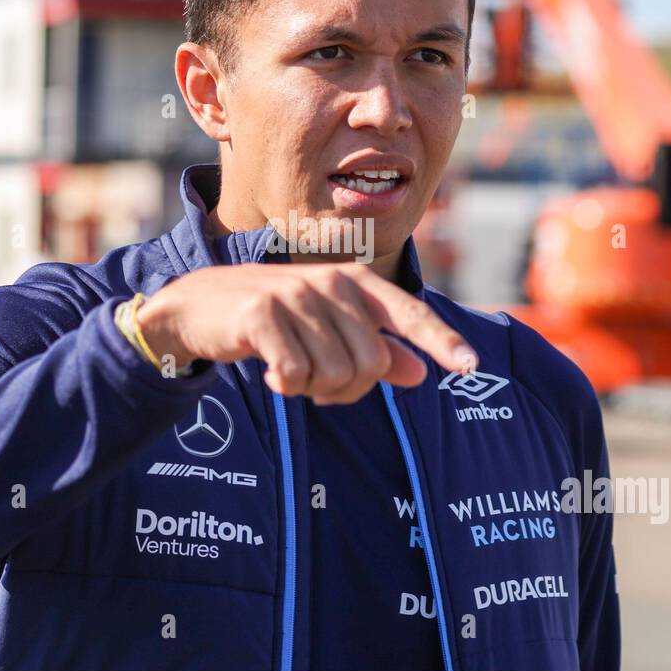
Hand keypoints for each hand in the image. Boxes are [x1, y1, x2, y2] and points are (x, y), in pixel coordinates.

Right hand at [132, 263, 476, 404]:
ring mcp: (297, 296)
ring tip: (290, 369)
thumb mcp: (327, 331)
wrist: (201, 306)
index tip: (470, 367)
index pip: (410, 314)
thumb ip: (377, 351)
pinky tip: (270, 371)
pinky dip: (285, 385)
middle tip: (317, 382)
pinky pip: (296, 375)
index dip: (441, 341)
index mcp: (355, 282)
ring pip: (334, 374)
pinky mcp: (263, 315)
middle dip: (346, 387)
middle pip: (371, 364)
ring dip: (312, 388)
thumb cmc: (274, 319)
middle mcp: (332, 283)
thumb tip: (421, 373)